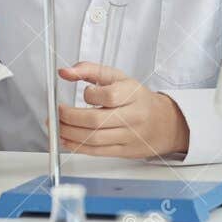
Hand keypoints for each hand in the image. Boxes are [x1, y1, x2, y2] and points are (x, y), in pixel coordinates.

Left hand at [56, 63, 189, 158]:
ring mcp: (129, 136)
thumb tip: (64, 72)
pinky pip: (96, 151)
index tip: (84, 92)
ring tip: (57, 126)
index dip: (91, 94)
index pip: (109, 96)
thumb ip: (90, 70)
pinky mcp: (124, 151)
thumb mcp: (118, 77)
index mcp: (133, 94)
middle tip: (57, 113)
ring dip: (69, 134)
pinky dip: (77, 146)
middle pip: (96, 121)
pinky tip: (67, 139)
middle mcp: (133, 116)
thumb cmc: (137, 99)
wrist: (164, 123)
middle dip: (70, 118)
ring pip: (94, 139)